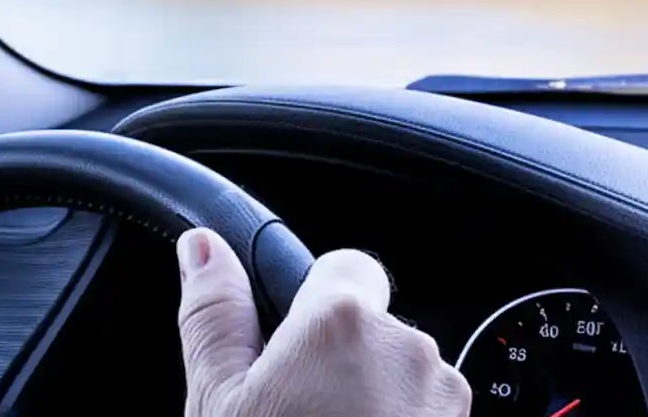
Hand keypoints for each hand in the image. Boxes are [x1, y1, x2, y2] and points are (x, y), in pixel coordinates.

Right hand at [176, 228, 469, 415]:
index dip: (312, 301)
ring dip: (370, 397)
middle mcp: (410, 350)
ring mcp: (445, 400)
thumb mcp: (220, 403)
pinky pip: (424, 411)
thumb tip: (202, 247)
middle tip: (294, 409)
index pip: (343, 265)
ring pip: (400, 374)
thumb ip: (215, 316)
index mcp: (343, 323)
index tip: (289, 342)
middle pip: (371, 325)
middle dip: (338, 359)